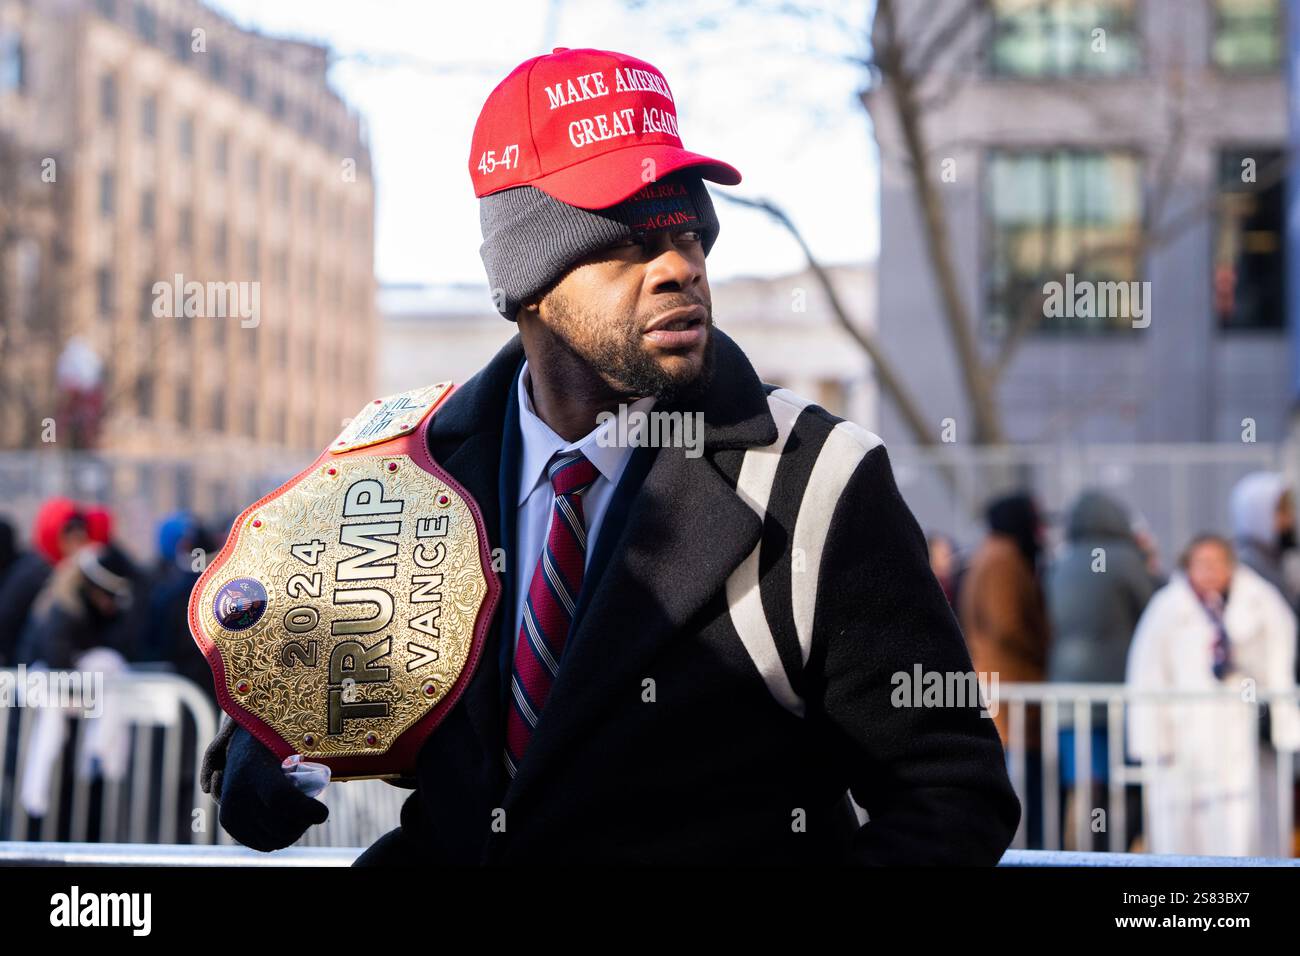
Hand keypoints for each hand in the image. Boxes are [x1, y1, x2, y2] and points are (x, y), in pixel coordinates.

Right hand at [217, 726, 328, 850]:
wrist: (243, 744)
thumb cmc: (275, 743)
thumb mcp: (289, 747)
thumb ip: (305, 768)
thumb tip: (324, 788)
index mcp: (254, 768)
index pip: (280, 798)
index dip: (306, 811)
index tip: (323, 812)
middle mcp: (238, 792)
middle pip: (278, 826)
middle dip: (303, 822)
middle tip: (313, 812)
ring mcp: (230, 811)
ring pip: (273, 840)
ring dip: (292, 832)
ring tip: (301, 816)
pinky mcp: (229, 823)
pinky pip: (262, 843)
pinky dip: (278, 837)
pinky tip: (286, 822)